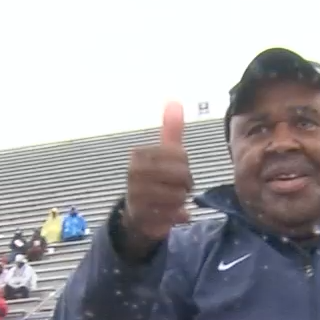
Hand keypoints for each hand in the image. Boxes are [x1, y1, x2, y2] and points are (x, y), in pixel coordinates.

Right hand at [124, 102, 193, 243]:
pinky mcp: (143, 218)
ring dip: (181, 200)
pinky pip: (174, 216)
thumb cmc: (155, 178)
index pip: (181, 156)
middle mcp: (133, 175)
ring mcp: (136, 197)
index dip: (185, 165)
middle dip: (185, 184)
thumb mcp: (163, 153)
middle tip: (178, 187)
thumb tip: (174, 101)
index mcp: (139, 155)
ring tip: (172, 199)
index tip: (178, 170)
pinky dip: (179, 216)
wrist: (138, 213)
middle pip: (181, 176)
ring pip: (179, 196)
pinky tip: (172, 213)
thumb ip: (170, 129)